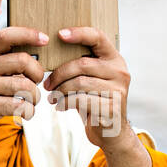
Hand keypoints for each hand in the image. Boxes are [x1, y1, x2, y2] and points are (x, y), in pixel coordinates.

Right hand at [0, 27, 46, 148]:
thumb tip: (42, 47)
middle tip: (37, 83)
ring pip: (25, 86)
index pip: (6, 35)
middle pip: (23, 60)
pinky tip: (24, 113)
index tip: (45, 40)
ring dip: (35, 96)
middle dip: (38, 73)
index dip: (28, 34)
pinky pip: (20, 105)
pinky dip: (29, 111)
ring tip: (30, 101)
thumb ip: (10, 61)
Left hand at [43, 27, 132, 150]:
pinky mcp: (113, 107)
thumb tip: (48, 56)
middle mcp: (120, 71)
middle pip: (82, 64)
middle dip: (59, 74)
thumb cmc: (93, 102)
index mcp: (114, 59)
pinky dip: (65, 103)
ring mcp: (118, 89)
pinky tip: (60, 107)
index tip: (59, 34)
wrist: (110, 132)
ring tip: (52, 97)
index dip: (79, 33)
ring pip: (80, 83)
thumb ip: (79, 69)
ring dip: (60, 91)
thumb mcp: (89, 82)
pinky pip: (81, 100)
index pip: (98, 38)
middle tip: (47, 85)